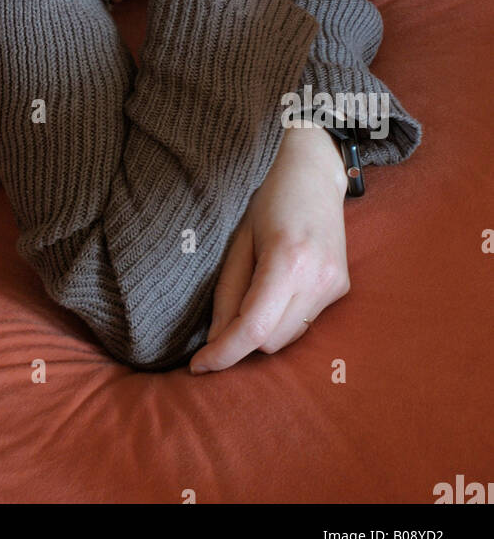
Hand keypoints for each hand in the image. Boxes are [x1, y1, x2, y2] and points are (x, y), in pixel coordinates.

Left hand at [188, 122, 349, 372]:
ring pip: (288, 337)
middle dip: (241, 339)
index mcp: (287, 261)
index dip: (223, 353)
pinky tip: (277, 287)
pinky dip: (283, 317)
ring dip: (263, 329)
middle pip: (270, 341)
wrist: (314, 173)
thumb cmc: (269, 199)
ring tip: (254, 289)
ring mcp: (334, 285)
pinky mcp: (342, 288)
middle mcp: (317, 279)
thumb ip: (228, 292)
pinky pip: (304, 321)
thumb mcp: (238, 240)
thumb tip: (217, 340)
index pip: (253, 329)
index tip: (197, 365)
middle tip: (222, 316)